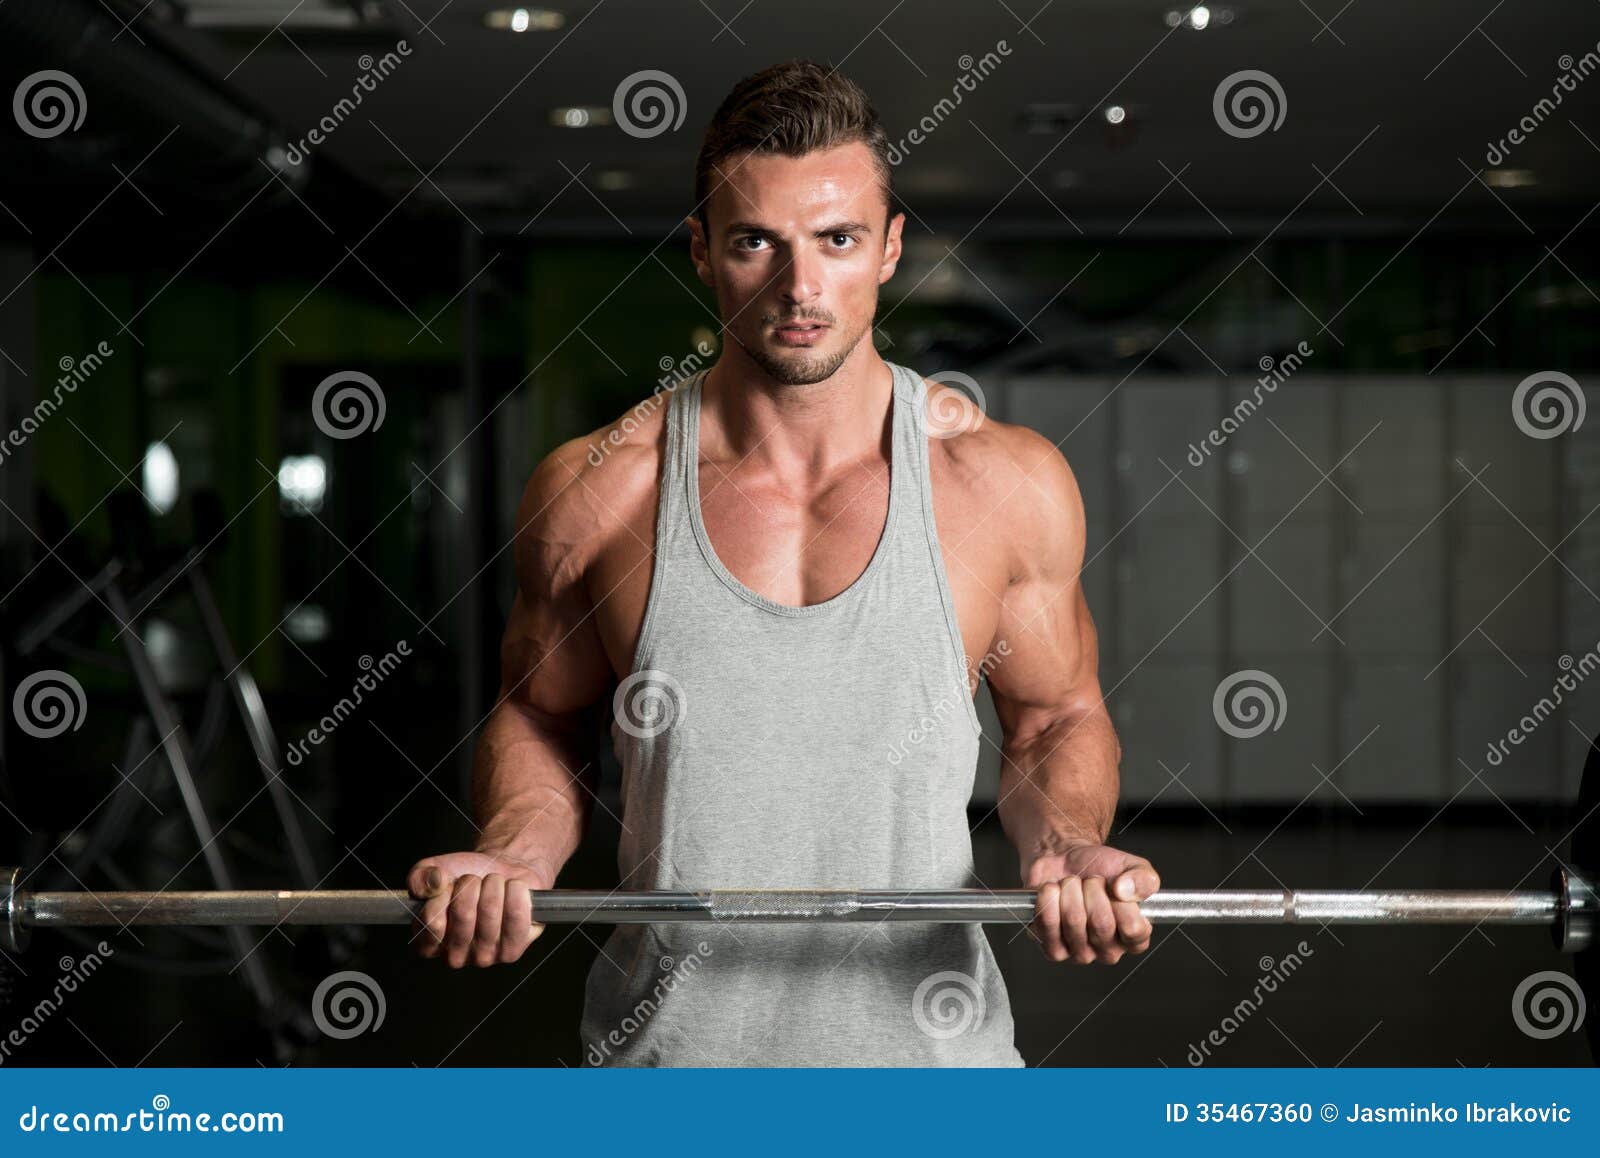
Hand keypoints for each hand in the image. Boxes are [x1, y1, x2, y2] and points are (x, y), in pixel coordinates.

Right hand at [406, 850, 554, 967]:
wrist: (503, 871)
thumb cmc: (466, 876)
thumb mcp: (435, 870)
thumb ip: (420, 878)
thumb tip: (435, 884)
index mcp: (427, 942)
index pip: (432, 922)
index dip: (443, 895)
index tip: (449, 884)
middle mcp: (454, 956)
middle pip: (464, 914)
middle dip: (471, 885)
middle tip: (475, 881)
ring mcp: (484, 958)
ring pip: (490, 912)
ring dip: (494, 885)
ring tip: (494, 884)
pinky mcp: (512, 951)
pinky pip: (517, 917)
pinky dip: (516, 893)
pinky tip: (513, 890)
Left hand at [1021, 843, 1160, 964]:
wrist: (1065, 859)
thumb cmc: (1100, 868)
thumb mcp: (1132, 866)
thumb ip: (1144, 879)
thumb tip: (1125, 891)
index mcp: (1135, 937)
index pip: (1134, 929)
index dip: (1122, 902)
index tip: (1115, 886)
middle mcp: (1109, 951)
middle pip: (1101, 923)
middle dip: (1092, 889)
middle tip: (1090, 881)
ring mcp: (1080, 954)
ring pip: (1073, 921)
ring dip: (1070, 890)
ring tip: (1072, 885)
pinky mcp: (1053, 949)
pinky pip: (1048, 924)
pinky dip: (1048, 899)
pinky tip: (1053, 890)